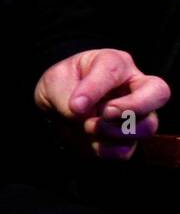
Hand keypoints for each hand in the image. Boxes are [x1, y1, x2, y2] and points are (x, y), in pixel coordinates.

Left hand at [34, 48, 170, 159]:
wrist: (56, 106)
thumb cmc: (63, 84)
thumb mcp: (56, 81)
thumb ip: (67, 94)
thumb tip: (80, 112)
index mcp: (114, 63)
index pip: (114, 69)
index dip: (95, 88)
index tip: (76, 105)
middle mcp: (133, 87)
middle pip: (158, 93)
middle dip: (133, 107)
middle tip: (105, 114)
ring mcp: (136, 115)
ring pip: (147, 126)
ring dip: (115, 131)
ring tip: (88, 127)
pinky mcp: (128, 139)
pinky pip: (127, 149)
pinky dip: (107, 149)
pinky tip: (91, 140)